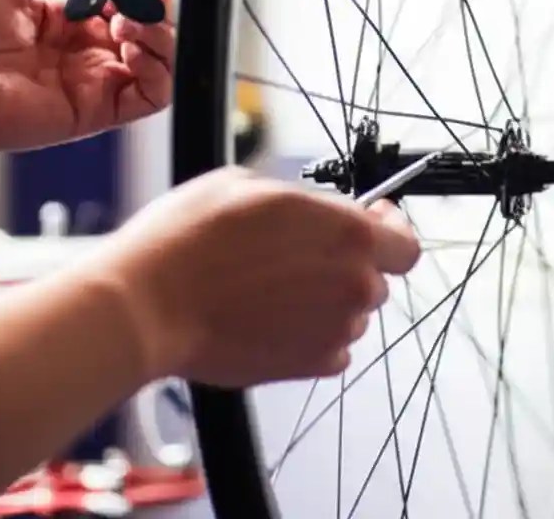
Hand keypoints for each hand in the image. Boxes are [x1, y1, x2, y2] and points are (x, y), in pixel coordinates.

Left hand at [0, 0, 173, 154]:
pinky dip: (158, 72)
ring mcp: (95, 82)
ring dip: (159, 37)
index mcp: (65, 19)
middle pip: (148, 29)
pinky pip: (151, 97)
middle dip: (152, 8)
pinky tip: (132, 50)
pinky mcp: (98, 111)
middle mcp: (86, 50)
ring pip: (160, 62)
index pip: (121, 0)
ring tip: (129, 24)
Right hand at [88, 168, 421, 386]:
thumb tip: (313, 214)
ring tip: (273, 290)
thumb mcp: (248, 185)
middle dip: (347, 267)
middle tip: (301, 257)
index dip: (391, 233)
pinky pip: (330, 350)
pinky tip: (271, 320)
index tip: (374, 225)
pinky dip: (310, 336)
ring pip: (350, 315)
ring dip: (326, 302)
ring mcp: (333, 331)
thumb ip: (302, 204)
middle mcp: (352, 285)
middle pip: (375, 280)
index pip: (405, 244)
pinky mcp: (307, 367)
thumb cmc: (188, 240)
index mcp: (348, 234)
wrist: (148, 305)